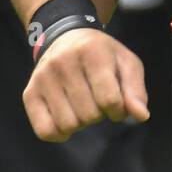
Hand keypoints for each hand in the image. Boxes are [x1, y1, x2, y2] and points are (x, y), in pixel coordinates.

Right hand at [23, 29, 148, 142]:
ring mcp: (43, 77)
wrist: (65, 37)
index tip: (117, 104)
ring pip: (68, 125)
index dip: (119, 110)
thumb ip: (135, 90)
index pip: (109, 99)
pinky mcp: (29, 92)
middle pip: (89, 114)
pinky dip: (59, 133)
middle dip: (100, 115)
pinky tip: (67, 119)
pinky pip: (45, 131)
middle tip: (97, 101)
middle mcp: (63, 62)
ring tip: (83, 106)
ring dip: (81, 123)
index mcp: (92, 51)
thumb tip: (141, 116)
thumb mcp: (126, 63)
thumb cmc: (102, 54)